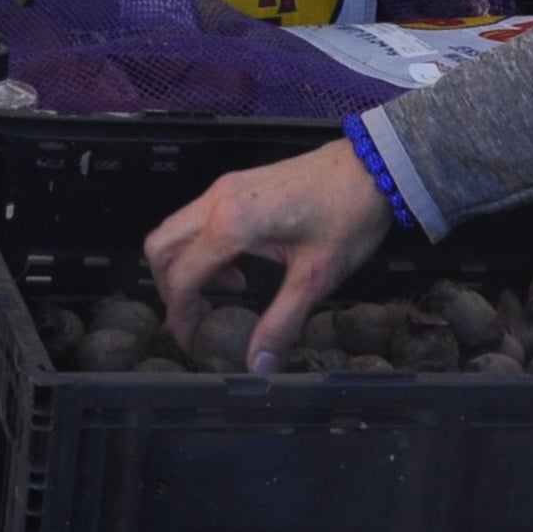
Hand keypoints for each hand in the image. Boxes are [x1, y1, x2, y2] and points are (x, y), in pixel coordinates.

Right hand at [144, 141, 389, 372]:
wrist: (372, 166)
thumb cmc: (347, 217)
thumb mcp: (316, 277)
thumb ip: (282, 323)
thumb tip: (258, 365)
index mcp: (232, 224)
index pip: (181, 276)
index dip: (180, 316)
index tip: (193, 342)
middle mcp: (218, 200)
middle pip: (160, 246)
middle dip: (169, 288)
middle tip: (197, 317)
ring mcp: (225, 187)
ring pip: (175, 228)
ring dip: (185, 265)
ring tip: (225, 293)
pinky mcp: (236, 183)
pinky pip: (197, 217)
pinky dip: (201, 247)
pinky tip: (239, 266)